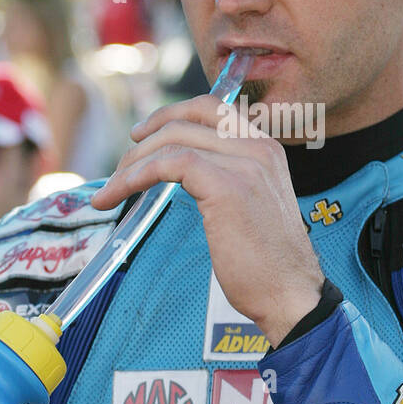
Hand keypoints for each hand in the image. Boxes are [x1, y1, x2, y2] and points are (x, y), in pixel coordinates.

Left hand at [91, 95, 324, 347]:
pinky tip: (123, 192)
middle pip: (188, 118)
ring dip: (132, 164)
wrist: (291, 294)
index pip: (212, 108)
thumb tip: (182, 173)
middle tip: (121, 165)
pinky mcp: (227, 187)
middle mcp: (259, 148)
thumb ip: (227, 180)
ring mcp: (245, 164)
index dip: (172, 115)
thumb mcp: (251, 207)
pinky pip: (171, 163)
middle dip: (146, 136)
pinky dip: (139, 175)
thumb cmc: (268, 265)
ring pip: (174, 140)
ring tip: (111, 191)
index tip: (143, 134)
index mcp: (266, 149)